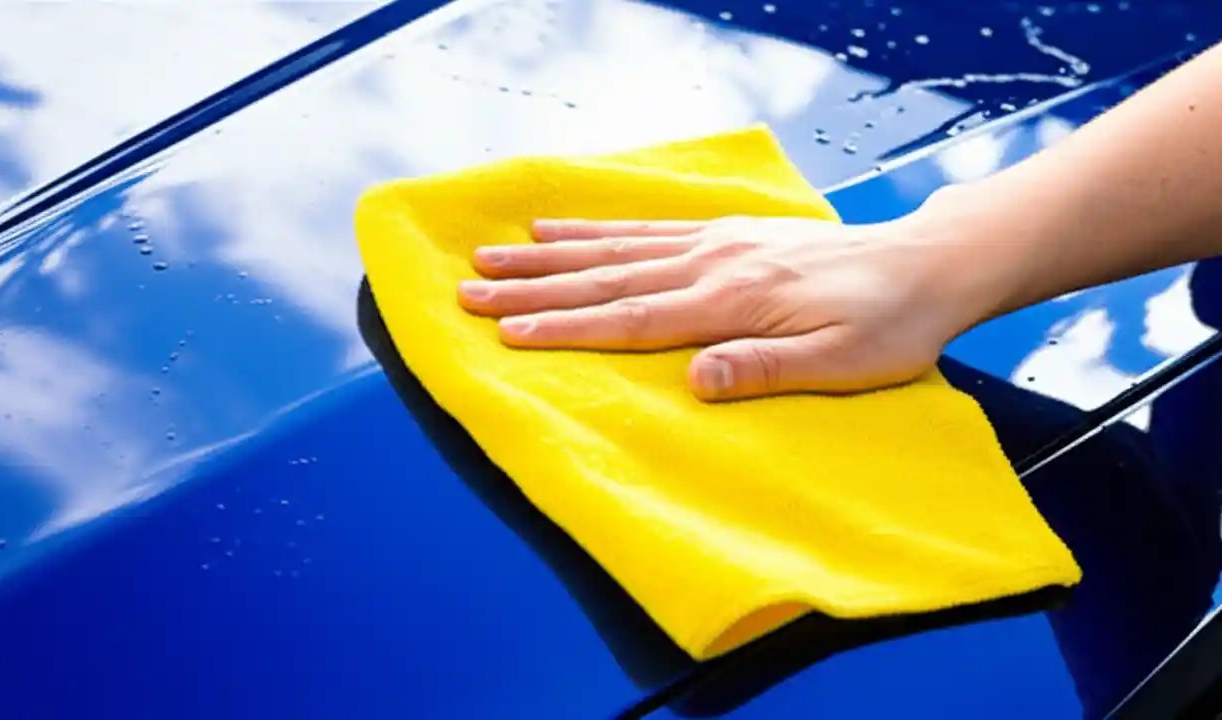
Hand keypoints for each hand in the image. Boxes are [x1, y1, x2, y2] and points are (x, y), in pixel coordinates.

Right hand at [457, 213, 988, 400]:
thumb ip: (766, 370)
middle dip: (533, 289)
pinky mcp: (725, 232)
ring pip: (615, 249)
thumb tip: (694, 379)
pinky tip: (561, 229)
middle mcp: (712, 264)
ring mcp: (715, 242)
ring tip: (493, 255)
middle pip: (606, 279)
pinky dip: (597, 230)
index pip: (632, 319)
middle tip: (468, 291)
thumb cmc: (889, 326)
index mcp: (733, 302)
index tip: (508, 333)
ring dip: (550, 255)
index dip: (566, 328)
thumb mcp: (843, 366)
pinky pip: (646, 229)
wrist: (923, 264)